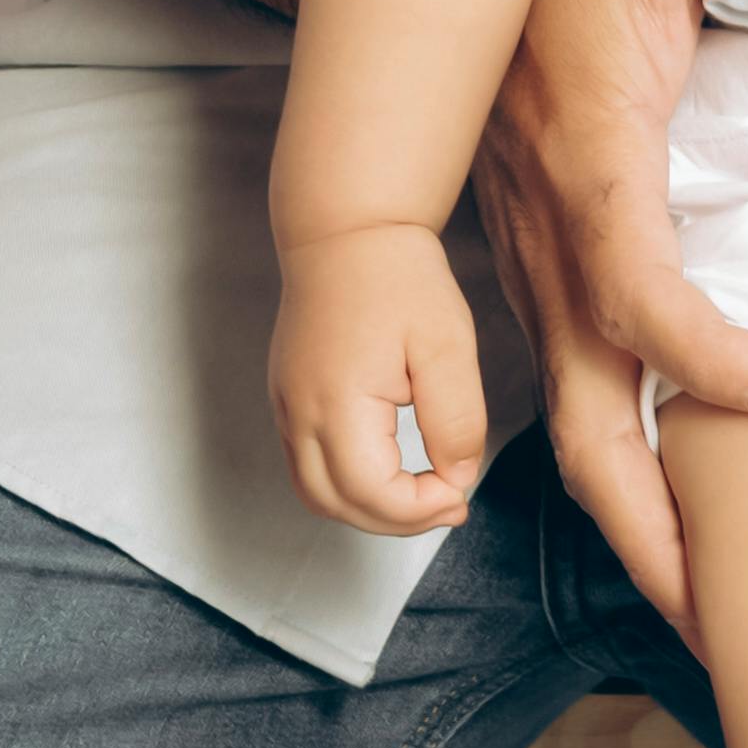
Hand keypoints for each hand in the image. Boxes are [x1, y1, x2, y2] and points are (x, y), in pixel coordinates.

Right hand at [270, 225, 489, 534]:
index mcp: (336, 401)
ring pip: (315, 491)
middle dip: (396, 520)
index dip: (419, 508)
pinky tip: (391, 469)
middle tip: (450, 505)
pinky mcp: (287, 395)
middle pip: (336, 504)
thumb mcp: (447, 344)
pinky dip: (347, 483)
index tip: (461, 490)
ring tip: (423, 495)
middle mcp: (298, 411)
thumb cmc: (398, 276)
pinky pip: (306, 464)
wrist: (348, 227)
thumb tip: (457, 476)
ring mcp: (286, 404)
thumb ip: (456, 420)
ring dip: (368, 508)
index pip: (371, 493)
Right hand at [471, 0, 747, 636]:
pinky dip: (613, 445)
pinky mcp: (532, 254)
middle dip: (645, 526)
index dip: (712, 364)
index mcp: (589, 158)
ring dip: (627, 508)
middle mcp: (547, 229)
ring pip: (562, 412)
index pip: (641, 296)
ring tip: (706, 600)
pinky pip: (568, 370)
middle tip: (724, 621)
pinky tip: (673, 488)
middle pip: (578, 414)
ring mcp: (529, 251)